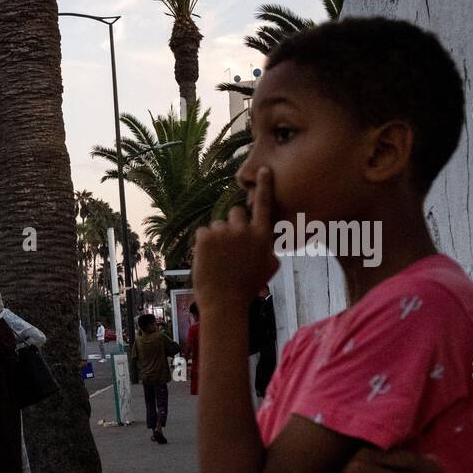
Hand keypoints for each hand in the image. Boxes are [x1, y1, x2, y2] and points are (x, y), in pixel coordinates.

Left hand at [193, 167, 279, 309]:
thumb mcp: (270, 268)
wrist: (224, 302)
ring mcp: (224, 233)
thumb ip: (270, 248)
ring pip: (217, 225)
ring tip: (218, 260)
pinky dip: (202, 244)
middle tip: (228, 248)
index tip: (263, 170)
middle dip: (231, 225)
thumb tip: (271, 239)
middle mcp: (244, 230)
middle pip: (235, 213)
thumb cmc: (247, 288)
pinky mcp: (206, 237)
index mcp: (262, 236)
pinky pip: (202, 232)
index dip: (264, 186)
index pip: (264, 204)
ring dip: (216, 238)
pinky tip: (207, 260)